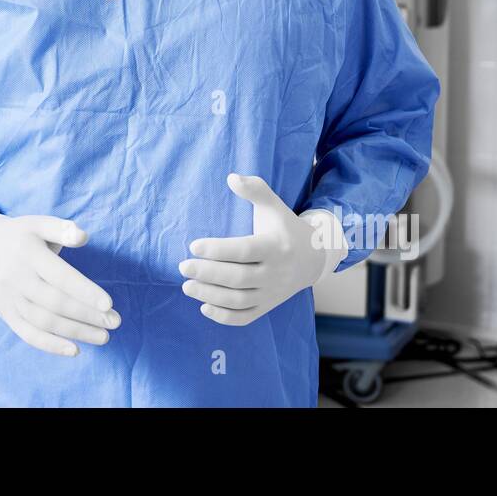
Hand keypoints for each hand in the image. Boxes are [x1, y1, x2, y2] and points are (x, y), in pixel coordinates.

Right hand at [0, 206, 119, 355]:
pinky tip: (75, 350)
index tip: (108, 303)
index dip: (84, 291)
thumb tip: (82, 236)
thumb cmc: (22, 235)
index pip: (60, 276)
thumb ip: (61, 229)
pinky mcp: (7, 314)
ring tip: (103, 337)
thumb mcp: (38, 223)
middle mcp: (17, 278)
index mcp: (28, 253)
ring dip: (76, 332)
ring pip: (44, 321)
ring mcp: (10, 298)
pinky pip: (28, 334)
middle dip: (87, 315)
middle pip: (55, 302)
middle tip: (115, 321)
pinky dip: (51, 346)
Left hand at [178, 173, 345, 325]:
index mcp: (276, 246)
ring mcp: (272, 293)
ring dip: (210, 295)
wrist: (313, 258)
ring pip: (239, 300)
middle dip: (208, 274)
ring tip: (187, 286)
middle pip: (238, 278)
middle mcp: (275, 272)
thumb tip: (231, 177)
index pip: (244, 250)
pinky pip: (246, 317)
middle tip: (183, 267)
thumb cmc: (284, 227)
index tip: (193, 246)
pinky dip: (224, 317)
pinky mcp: (268, 306)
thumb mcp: (274, 206)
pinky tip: (204, 307)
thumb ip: (255, 189)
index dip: (218, 250)